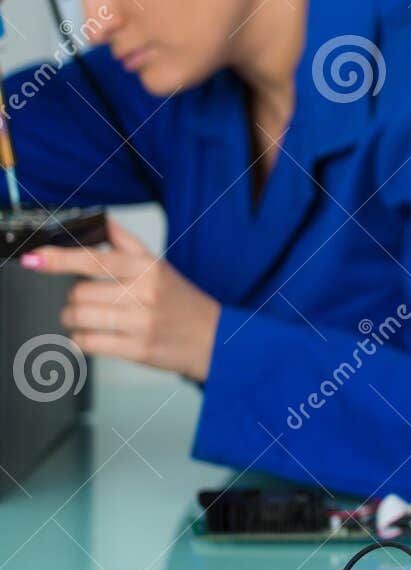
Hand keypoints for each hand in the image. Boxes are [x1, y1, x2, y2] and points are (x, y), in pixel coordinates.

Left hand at [23, 218, 220, 380]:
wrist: (215, 340)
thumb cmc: (182, 302)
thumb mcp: (159, 266)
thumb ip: (125, 243)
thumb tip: (99, 219)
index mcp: (148, 268)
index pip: (95, 259)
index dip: (59, 258)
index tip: (35, 258)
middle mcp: (145, 294)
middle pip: (79, 293)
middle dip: (73, 298)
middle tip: (87, 300)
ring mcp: (142, 323)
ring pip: (79, 317)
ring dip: (73, 320)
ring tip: (88, 320)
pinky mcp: (138, 350)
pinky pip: (88, 343)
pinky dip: (82, 340)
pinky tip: (95, 336)